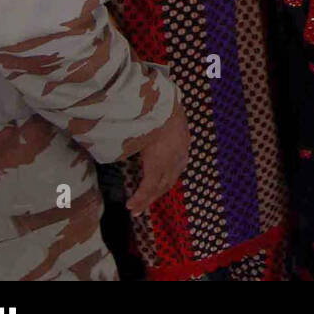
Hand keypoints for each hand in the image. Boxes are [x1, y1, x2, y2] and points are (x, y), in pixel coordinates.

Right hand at [127, 97, 190, 214]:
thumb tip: (150, 119)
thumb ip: (162, 121)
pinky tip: (130, 206)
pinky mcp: (156, 166)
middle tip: (145, 205)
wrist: (163, 104)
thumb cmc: (162, 104)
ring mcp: (168, 162)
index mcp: (183, 142)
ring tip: (136, 209)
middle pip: (168, 180)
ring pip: (158, 186)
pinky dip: (139, 198)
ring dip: (146, 200)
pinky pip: (147, 187)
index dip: (167, 177)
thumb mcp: (167, 113)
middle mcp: (179, 155)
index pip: (176, 165)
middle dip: (156, 194)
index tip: (158, 186)